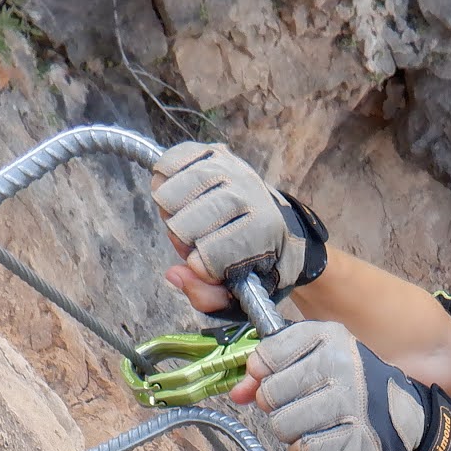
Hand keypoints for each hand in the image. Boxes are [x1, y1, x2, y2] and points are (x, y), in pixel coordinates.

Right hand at [152, 143, 305, 308]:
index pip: (211, 254)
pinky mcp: (216, 152)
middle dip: (183, 242)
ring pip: (172, 192)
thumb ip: (209, 297)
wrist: (284, 228)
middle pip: (183, 224)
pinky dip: (166, 176)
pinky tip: (177, 193)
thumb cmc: (260, 263)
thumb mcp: (245, 294)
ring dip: (171, 212)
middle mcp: (248, 195)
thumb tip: (174, 275)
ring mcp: (232, 169)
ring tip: (186, 218)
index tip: (212, 269)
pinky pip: (174, 159)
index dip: (203, 268)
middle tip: (196, 244)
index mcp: (263, 232)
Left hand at [239, 320, 450, 450]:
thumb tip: (237, 392)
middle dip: (276, 407)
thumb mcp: (313, 362)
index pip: (266, 356)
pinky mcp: (355, 437)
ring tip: (310, 425)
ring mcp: (350, 401)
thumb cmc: (348, 384)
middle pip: (270, 394)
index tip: (275, 378)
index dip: (262, 374)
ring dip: (290, 432)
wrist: (401, 413)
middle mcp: (339, 364)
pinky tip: (320, 442)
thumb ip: (269, 374)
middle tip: (297, 406)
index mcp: (326, 337)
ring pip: (283, 425)